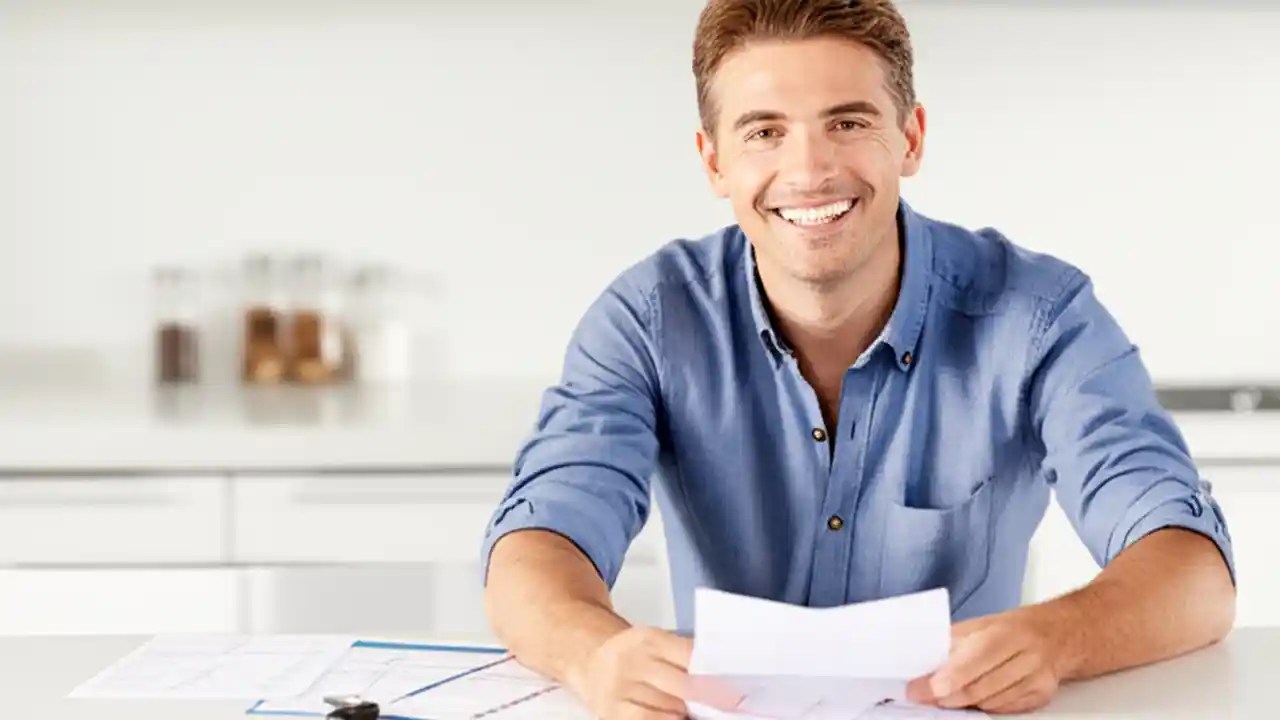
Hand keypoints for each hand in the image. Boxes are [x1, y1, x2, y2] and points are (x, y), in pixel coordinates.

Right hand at [568, 626, 739, 719]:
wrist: (591, 661)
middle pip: (683, 687)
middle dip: (709, 701)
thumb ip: (686, 656)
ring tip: (699, 712)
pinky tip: (676, 717)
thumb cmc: (635, 655)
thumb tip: (724, 680)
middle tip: (729, 706)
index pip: (690, 657)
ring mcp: (619, 689)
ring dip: (688, 714)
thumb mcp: (658, 644)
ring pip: (669, 710)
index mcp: (649, 639)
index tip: (737, 692)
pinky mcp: (611, 712)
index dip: (716, 678)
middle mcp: (632, 662)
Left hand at [906, 608, 1066, 714]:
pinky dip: (985, 706)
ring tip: (948, 695)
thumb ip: (953, 642)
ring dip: (965, 702)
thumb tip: (924, 663)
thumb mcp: (981, 625)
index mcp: (1008, 633)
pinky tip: (975, 698)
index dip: (952, 677)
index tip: (928, 688)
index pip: (977, 657)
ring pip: (993, 702)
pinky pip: (1006, 709)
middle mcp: (1026, 657)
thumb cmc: (1011, 629)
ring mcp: (1037, 679)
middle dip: (949, 696)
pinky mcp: (1041, 697)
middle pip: (983, 687)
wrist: (1054, 635)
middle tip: (926, 696)